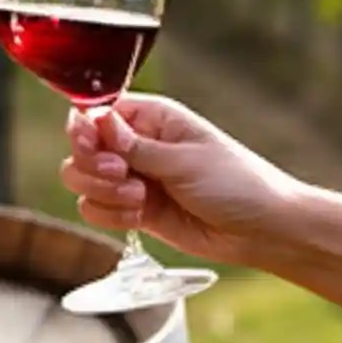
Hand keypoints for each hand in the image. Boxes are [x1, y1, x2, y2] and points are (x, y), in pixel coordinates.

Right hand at [62, 92, 305, 266]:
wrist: (261, 229)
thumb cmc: (235, 183)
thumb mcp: (184, 160)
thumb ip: (134, 145)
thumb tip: (93, 117)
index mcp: (151, 118)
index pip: (96, 113)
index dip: (84, 130)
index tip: (94, 146)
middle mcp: (136, 145)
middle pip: (80, 149)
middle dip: (93, 168)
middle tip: (125, 176)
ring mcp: (134, 178)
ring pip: (82, 182)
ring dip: (103, 193)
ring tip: (139, 199)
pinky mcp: (135, 210)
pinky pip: (97, 210)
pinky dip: (110, 216)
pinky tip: (139, 217)